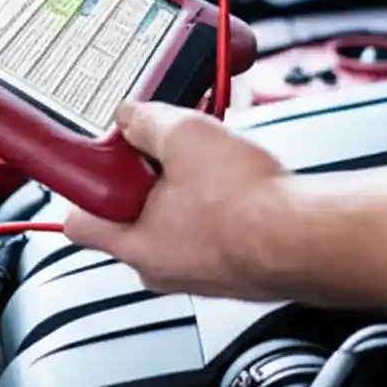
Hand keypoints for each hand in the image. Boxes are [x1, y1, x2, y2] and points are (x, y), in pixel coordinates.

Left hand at [64, 100, 291, 298]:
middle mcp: (161, 267)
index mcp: (133, 243)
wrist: (307, 238)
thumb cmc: (249, 204)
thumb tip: (129, 115)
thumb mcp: (184, 136)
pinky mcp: (231, 267)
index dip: (81, 187)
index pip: (79, 223)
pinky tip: (233, 175)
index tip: (92, 162)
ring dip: (183, 186)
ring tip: (203, 154)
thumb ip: (145, 122)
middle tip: (159, 146)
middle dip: (142, 177)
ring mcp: (197, 272)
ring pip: (172, 221)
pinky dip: (214, 202)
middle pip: (129, 215)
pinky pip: (208, 229)